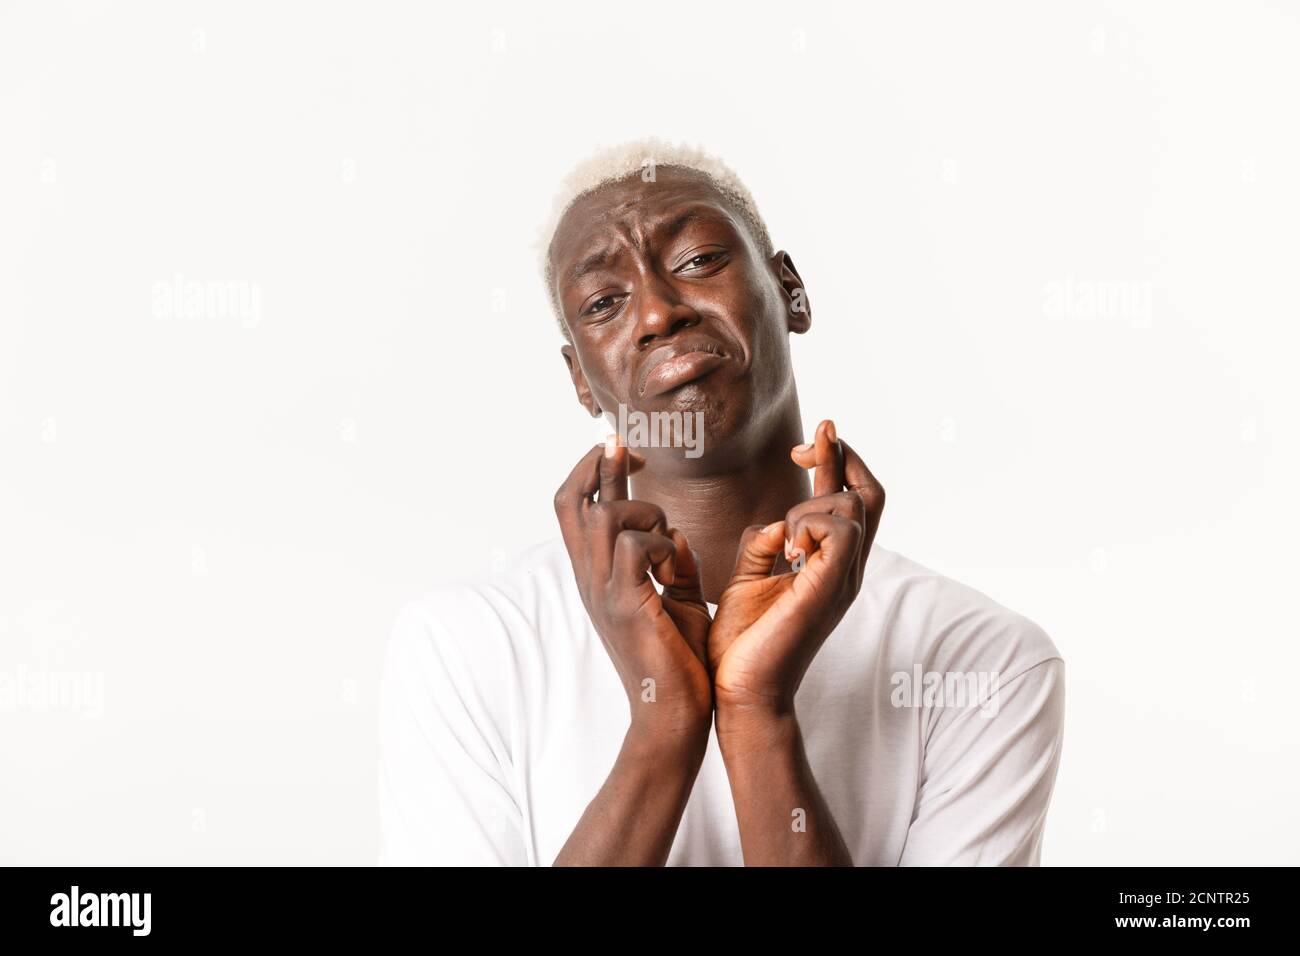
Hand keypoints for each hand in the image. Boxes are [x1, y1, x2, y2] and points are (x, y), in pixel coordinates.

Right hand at [554, 438, 713, 744]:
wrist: (674, 715)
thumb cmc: (679, 661)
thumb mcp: (676, 599)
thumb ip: (672, 564)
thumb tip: (677, 535)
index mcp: (596, 576)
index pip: (573, 507)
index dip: (591, 470)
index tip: (624, 454)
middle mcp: (589, 579)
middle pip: (573, 501)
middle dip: (603, 467)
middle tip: (633, 456)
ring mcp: (602, 592)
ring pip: (605, 517)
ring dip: (646, 514)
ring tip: (670, 545)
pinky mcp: (625, 605)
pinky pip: (635, 547)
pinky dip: (663, 546)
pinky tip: (676, 572)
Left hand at [709, 420, 884, 717]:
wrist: (739, 692)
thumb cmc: (742, 644)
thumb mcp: (748, 578)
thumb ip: (764, 544)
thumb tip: (776, 521)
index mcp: (829, 565)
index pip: (851, 499)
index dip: (836, 461)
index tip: (805, 444)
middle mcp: (845, 569)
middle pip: (869, 493)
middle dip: (838, 457)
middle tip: (802, 448)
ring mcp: (841, 580)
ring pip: (855, 505)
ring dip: (810, 502)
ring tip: (783, 539)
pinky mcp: (827, 588)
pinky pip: (842, 529)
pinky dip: (810, 521)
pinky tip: (787, 544)